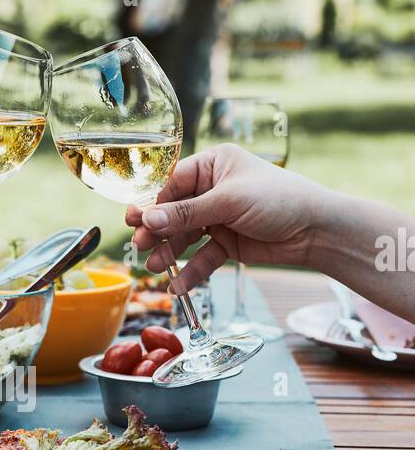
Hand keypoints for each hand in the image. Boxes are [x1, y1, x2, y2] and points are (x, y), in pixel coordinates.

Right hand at [126, 144, 327, 294]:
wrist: (315, 230)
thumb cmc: (278, 200)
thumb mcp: (229, 201)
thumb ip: (187, 213)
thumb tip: (148, 218)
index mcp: (213, 165)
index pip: (173, 182)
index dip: (152, 202)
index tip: (134, 219)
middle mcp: (212, 189)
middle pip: (174, 211)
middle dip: (157, 230)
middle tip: (140, 246)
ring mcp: (218, 217)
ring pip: (185, 236)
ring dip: (170, 252)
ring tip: (155, 267)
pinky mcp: (226, 242)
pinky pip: (202, 256)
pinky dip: (191, 271)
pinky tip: (178, 284)